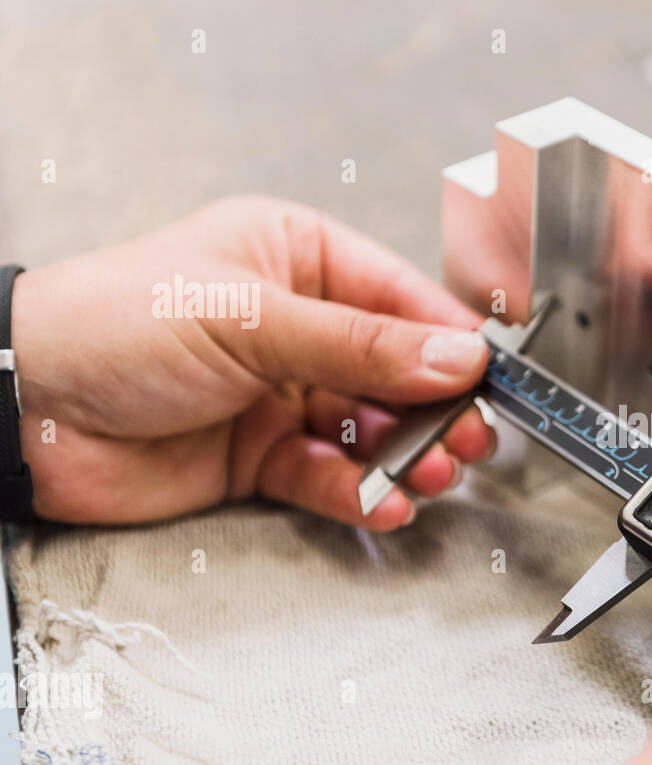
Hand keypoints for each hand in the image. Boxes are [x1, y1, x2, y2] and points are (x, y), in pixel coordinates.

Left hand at [11, 195, 494, 528]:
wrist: (26, 410)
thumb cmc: (114, 324)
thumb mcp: (250, 318)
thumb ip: (359, 345)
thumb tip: (455, 358)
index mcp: (295, 259)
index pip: (397, 297)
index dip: (447, 340)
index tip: (489, 377)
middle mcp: (296, 326)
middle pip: (394, 370)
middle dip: (435, 407)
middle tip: (471, 436)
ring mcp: (281, 394)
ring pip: (369, 428)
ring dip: (406, 454)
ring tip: (433, 471)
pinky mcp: (263, 456)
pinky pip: (330, 475)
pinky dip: (361, 491)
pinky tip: (385, 500)